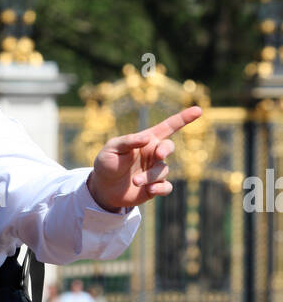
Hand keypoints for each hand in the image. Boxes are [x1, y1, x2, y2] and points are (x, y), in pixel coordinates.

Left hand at [88, 106, 202, 211]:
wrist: (102, 188)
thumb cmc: (107, 163)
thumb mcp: (112, 149)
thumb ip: (128, 141)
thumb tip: (148, 138)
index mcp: (146, 140)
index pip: (168, 127)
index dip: (183, 118)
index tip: (199, 110)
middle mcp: (153, 154)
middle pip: (169, 147)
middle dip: (165, 150)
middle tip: (158, 155)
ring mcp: (155, 171)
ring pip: (163, 170)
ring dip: (150, 176)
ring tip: (135, 181)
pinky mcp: (154, 187)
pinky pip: (166, 187)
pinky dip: (160, 189)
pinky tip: (150, 190)